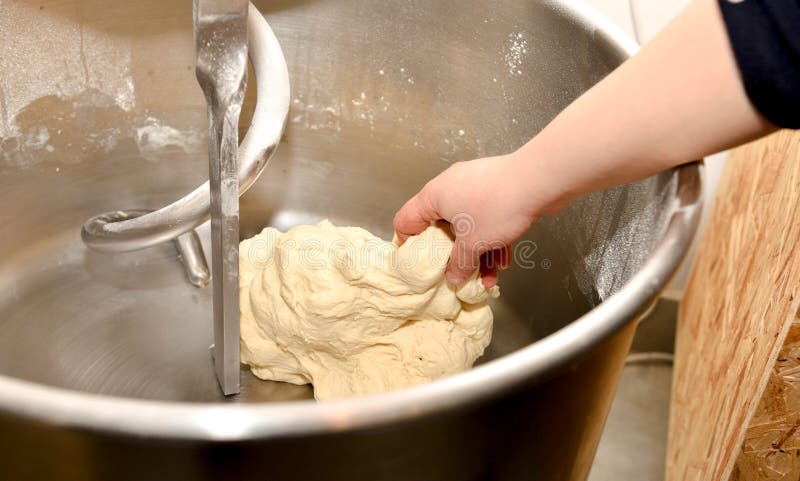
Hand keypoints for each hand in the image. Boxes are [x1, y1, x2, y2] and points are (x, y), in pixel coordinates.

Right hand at [393, 153, 565, 287]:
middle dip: (452, 253)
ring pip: (467, 225)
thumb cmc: (497, 206)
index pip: (406, 219)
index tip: (419, 262)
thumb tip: (453, 277)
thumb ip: (459, 263)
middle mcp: (449, 187)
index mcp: (433, 196)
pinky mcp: (495, 188)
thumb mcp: (473, 243)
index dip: (408, 243)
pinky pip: (485, 218)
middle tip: (456, 271)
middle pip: (440, 226)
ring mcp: (473, 186)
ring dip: (476, 251)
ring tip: (489, 276)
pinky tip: (505, 259)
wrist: (538, 180)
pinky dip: (491, 238)